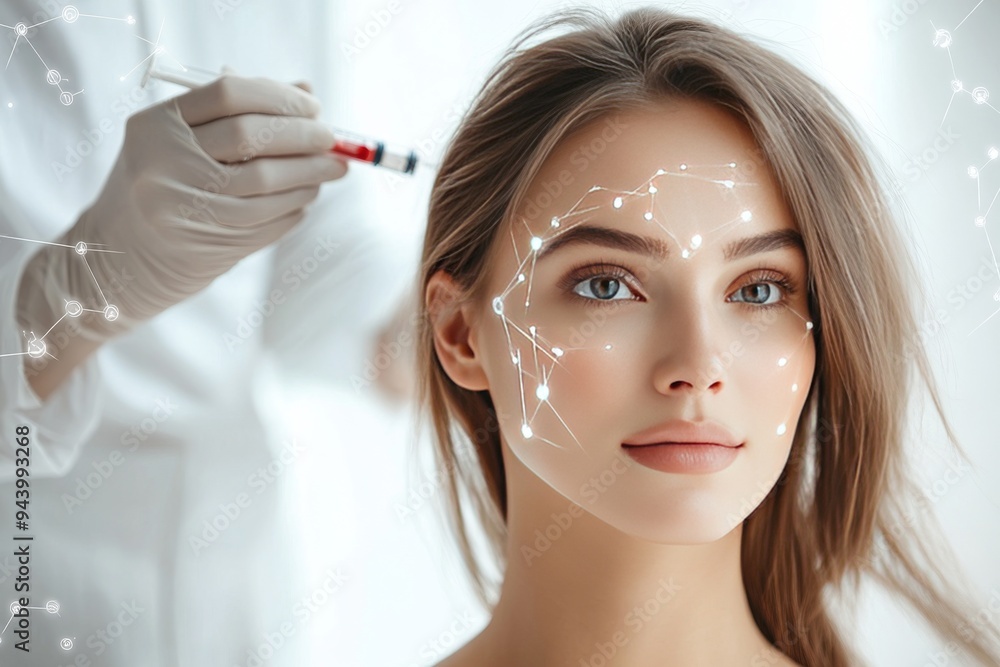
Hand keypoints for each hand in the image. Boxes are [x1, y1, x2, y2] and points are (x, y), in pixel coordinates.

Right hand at [17, 75, 347, 342]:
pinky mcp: (208, 244)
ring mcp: (185, 207)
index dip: (279, 97)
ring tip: (332, 169)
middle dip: (302, 136)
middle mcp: (165, 164)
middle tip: (332, 139)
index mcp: (155, 126)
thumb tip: (308, 95)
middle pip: (249, 136)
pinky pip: (268, 220)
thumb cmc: (164, 184)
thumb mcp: (184, 141)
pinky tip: (307, 196)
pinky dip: (296, 205)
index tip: (313, 107)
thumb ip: (240, 114)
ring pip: (266, 183)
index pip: (228, 94)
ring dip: (309, 174)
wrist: (122, 256)